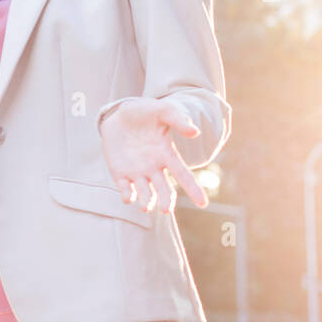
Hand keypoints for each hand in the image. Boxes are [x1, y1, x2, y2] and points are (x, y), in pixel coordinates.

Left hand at [99, 97, 207, 212]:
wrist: (119, 113)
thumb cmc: (145, 112)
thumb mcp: (163, 111)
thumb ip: (179, 120)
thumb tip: (194, 132)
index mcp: (167, 155)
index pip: (183, 175)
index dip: (194, 189)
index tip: (203, 204)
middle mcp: (154, 167)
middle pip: (164, 190)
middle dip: (166, 201)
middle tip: (165, 210)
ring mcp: (137, 172)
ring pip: (145, 193)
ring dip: (146, 202)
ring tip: (145, 207)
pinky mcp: (120, 173)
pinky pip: (125, 189)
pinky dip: (127, 196)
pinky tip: (128, 197)